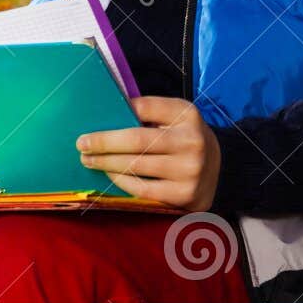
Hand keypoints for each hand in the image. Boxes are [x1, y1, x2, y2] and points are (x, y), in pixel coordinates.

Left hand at [76, 96, 220, 210]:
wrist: (221, 168)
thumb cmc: (185, 137)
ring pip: (137, 167)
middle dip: (104, 143)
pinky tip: (109, 175)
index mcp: (187, 115)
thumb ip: (149, 111)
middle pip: (137, 140)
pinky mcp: (184, 195)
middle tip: (82, 144)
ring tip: (89, 160)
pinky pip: (143, 189)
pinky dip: (121, 181)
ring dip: (107, 163)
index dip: (120, 111)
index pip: (146, 107)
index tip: (93, 120)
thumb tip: (109, 112)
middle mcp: (192, 141)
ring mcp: (190, 170)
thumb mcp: (175, 116)